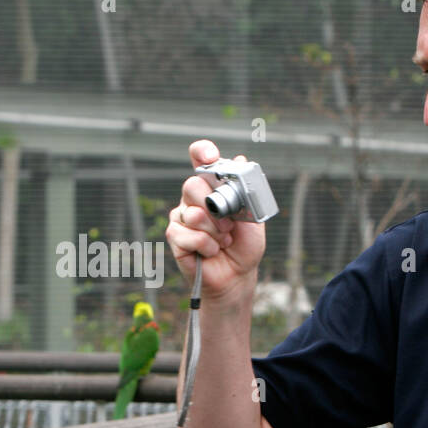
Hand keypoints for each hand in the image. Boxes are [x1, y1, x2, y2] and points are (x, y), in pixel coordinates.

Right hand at [165, 140, 265, 304]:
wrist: (238, 275)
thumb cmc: (244, 246)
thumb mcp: (252, 216)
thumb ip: (244, 190)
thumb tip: (241, 159)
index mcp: (213, 188)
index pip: (201, 160)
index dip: (202, 152)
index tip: (210, 156)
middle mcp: (194, 198)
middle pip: (192, 185)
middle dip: (214, 206)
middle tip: (229, 225)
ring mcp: (183, 216)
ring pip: (191, 213)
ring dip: (213, 231)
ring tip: (223, 241)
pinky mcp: (175, 236)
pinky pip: (185, 234)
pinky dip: (205, 245)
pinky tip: (211, 251)